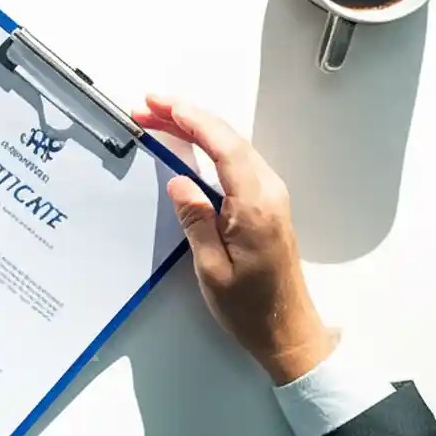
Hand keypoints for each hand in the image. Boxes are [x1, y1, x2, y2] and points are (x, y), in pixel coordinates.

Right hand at [133, 95, 333, 384]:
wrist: (288, 331)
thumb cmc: (249, 308)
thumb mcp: (212, 269)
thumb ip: (196, 220)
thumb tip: (179, 180)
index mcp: (255, 205)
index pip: (223, 146)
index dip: (191, 119)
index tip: (161, 104)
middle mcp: (268, 192)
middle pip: (227, 139)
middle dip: (187, 117)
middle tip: (147, 106)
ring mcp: (271, 196)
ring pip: (232, 147)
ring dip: (196, 129)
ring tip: (159, 119)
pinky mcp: (266, 204)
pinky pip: (236, 162)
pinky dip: (209, 146)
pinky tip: (188, 143)